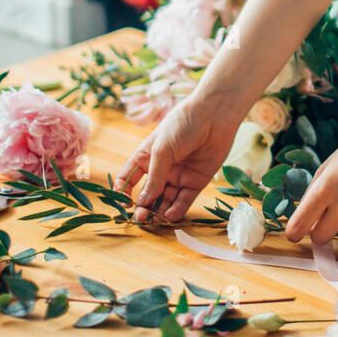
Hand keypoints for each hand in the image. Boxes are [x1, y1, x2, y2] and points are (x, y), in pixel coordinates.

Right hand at [115, 96, 241, 224]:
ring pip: (166, 200)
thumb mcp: (162, 150)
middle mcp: (161, 169)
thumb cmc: (182, 124)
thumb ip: (154, 177)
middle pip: (148, 194)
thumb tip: (143, 202)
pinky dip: (177, 210)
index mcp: (145, 157)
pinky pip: (184, 200)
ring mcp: (179, 176)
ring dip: (159, 212)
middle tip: (141, 218)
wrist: (214, 115)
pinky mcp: (196, 181)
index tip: (123, 204)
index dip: (123, 192)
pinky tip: (170, 216)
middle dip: (143, 207)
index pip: (128, 179)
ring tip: (155, 221)